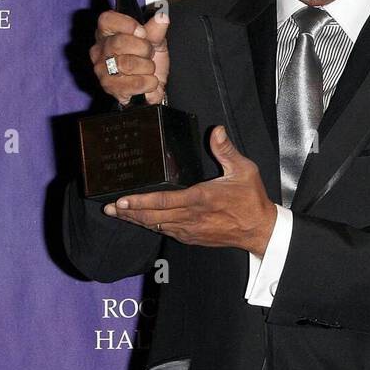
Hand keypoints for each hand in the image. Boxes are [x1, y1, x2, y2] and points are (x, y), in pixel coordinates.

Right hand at [89, 8, 169, 104]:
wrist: (153, 84)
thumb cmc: (148, 60)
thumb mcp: (156, 41)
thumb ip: (156, 30)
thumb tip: (161, 18)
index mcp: (108, 33)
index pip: (107, 20)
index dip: (127, 24)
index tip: (143, 32)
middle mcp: (100, 50)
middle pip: (119, 43)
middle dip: (143, 48)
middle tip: (149, 53)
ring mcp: (102, 70)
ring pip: (126, 64)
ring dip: (147, 66)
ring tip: (149, 68)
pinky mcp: (110, 88)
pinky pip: (131, 84)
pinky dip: (148, 82)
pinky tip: (149, 81)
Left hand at [104, 126, 277, 254]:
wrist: (260, 229)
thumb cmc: (251, 200)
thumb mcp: (244, 170)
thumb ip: (226, 150)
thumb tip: (216, 131)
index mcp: (200, 198)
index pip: (163, 201)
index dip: (140, 201)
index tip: (122, 200)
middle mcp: (191, 217)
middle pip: (152, 217)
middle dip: (129, 213)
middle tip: (109, 208)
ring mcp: (190, 230)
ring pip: (156, 226)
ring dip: (136, 220)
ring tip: (118, 214)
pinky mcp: (192, 238)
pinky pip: (166, 232)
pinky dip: (151, 226)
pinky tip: (142, 221)